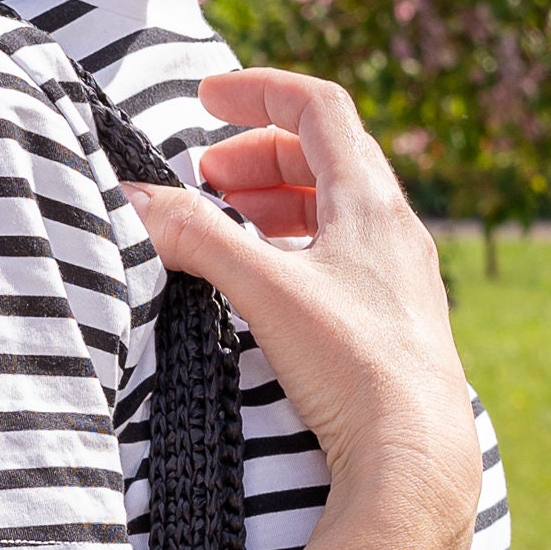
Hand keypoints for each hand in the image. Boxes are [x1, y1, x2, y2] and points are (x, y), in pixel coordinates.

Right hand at [124, 67, 480, 549]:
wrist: (415, 456)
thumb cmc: (352, 365)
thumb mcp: (264, 289)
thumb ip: (197, 239)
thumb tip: (134, 203)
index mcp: (371, 201)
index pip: (317, 108)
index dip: (258, 92)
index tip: (205, 101)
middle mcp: (395, 230)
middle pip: (328, 157)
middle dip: (259, 156)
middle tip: (206, 180)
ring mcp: (402, 278)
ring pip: (337, 212)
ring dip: (278, 204)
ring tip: (231, 226)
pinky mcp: (397, 326)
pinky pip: (346, 261)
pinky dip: (300, 251)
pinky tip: (273, 287)